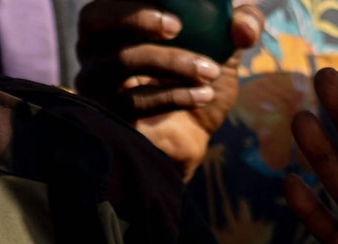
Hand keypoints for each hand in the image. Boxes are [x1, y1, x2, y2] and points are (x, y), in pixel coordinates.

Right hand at [75, 3, 263, 178]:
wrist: (192, 137)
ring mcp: (96, 83)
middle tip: (177, 26)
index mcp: (119, 18)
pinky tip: (204, 94)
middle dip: (136, 17)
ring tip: (211, 71)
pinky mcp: (107, 118)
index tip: (176, 7)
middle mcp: (97, 47)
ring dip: (171, 62)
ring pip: (120, 61)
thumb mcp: (227, 45)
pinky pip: (133, 101)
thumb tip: (242, 28)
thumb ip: (243, 23)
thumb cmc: (199, 78)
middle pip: (94, 18)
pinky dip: (174, 95)